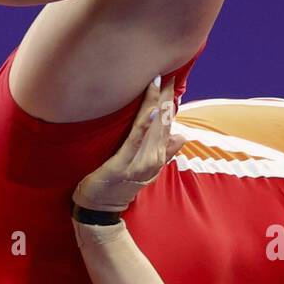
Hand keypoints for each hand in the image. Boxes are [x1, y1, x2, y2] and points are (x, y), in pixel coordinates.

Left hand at [73, 74, 184, 211]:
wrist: (101, 212)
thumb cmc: (118, 188)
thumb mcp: (144, 170)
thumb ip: (165, 153)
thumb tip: (183, 136)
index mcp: (157, 155)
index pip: (167, 122)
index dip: (170, 100)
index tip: (173, 76)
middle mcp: (153, 157)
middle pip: (163, 122)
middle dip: (167, 96)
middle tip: (170, 71)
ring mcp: (139, 161)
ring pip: (152, 128)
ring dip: (157, 104)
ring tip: (161, 81)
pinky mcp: (123, 164)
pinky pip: (135, 140)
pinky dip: (145, 125)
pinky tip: (150, 110)